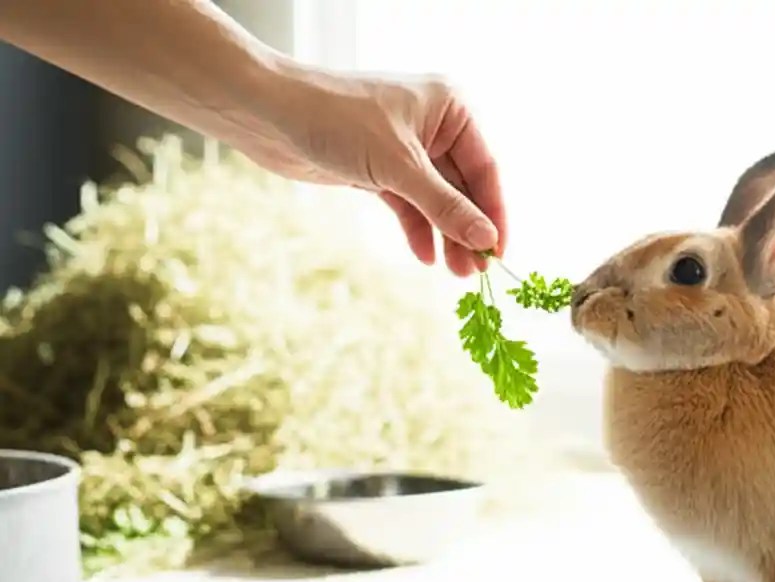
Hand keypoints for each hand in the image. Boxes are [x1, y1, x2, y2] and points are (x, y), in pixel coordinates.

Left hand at [249, 70, 505, 276]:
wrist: (268, 111)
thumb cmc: (336, 120)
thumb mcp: (399, 167)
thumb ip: (446, 206)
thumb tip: (486, 241)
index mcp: (450, 108)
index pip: (486, 168)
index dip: (494, 213)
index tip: (499, 253)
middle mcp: (433, 125)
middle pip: (463, 187)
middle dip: (467, 229)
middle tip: (475, 272)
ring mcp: (406, 148)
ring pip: (437, 199)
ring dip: (445, 234)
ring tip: (454, 272)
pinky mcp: (380, 167)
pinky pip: (410, 203)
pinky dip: (417, 228)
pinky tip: (424, 256)